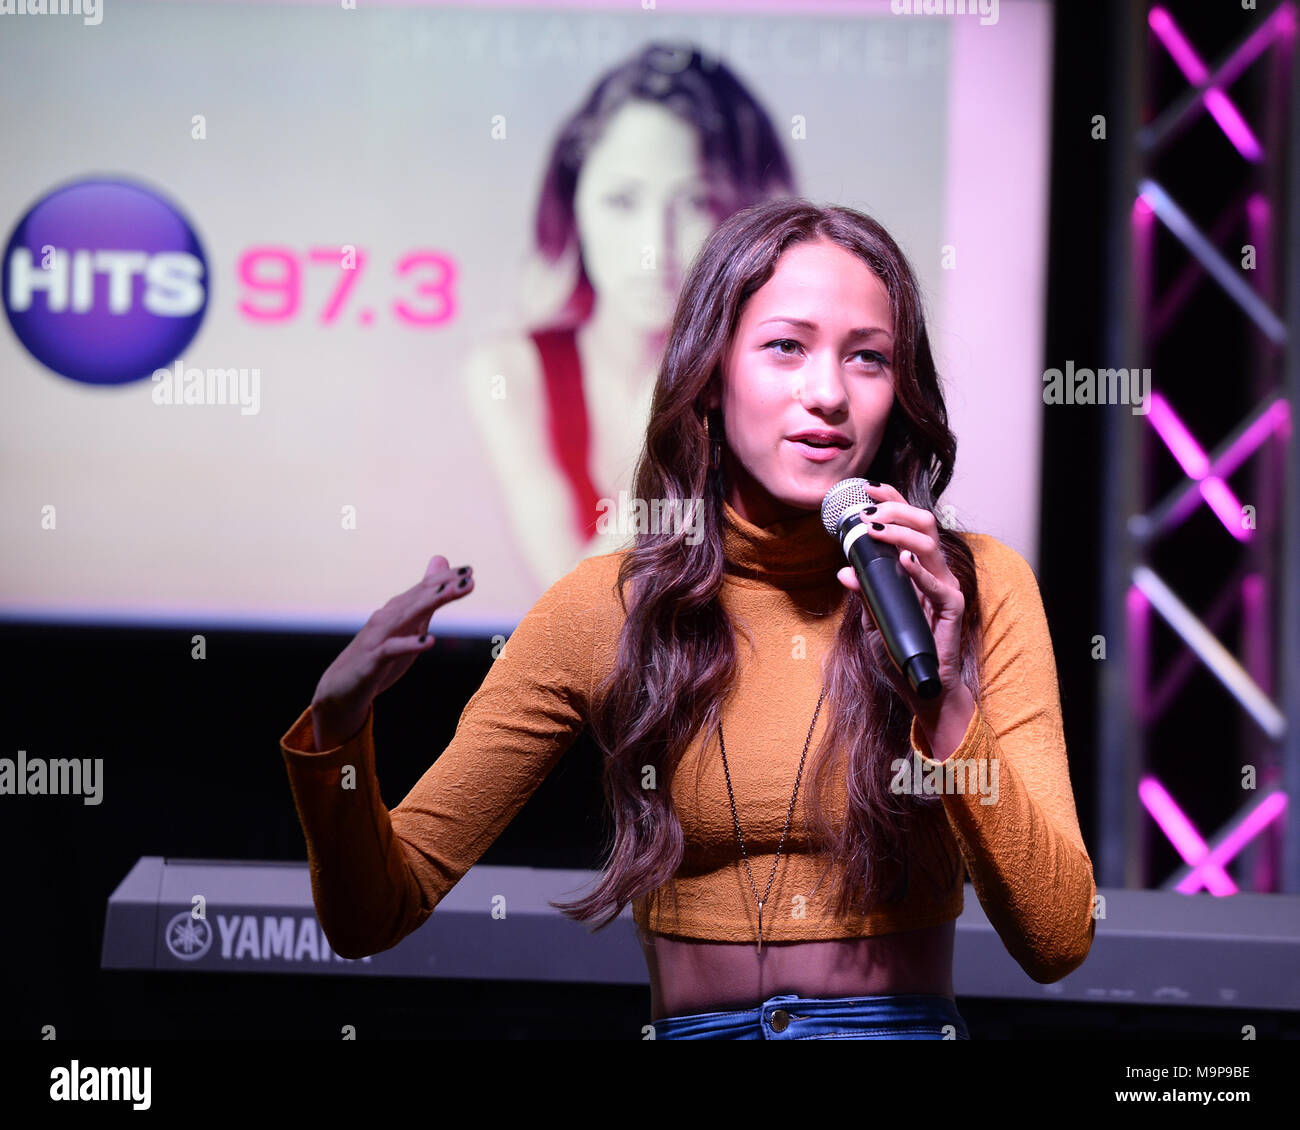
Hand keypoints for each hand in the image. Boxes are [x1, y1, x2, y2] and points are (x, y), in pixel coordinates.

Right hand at [311, 556, 473, 748]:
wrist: (341, 688)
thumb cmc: (378, 656)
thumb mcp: (407, 627)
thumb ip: (425, 600)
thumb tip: (438, 567)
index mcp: (397, 611)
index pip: (424, 590)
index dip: (446, 579)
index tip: (470, 571)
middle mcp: (387, 618)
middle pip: (418, 598)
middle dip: (442, 586)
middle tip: (468, 577)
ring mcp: (378, 637)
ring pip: (405, 617)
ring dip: (428, 604)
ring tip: (450, 594)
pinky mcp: (372, 660)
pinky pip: (392, 650)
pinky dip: (409, 644)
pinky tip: (428, 640)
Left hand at [835, 482, 964, 724]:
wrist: (921, 686)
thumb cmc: (900, 651)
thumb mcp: (874, 620)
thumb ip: (864, 594)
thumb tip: (843, 571)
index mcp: (916, 568)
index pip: (909, 524)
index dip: (892, 501)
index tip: (868, 488)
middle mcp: (933, 572)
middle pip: (923, 525)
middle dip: (896, 509)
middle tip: (869, 508)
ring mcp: (944, 588)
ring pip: (930, 546)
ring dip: (901, 533)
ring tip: (876, 528)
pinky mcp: (952, 609)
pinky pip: (938, 585)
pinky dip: (920, 571)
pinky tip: (903, 561)